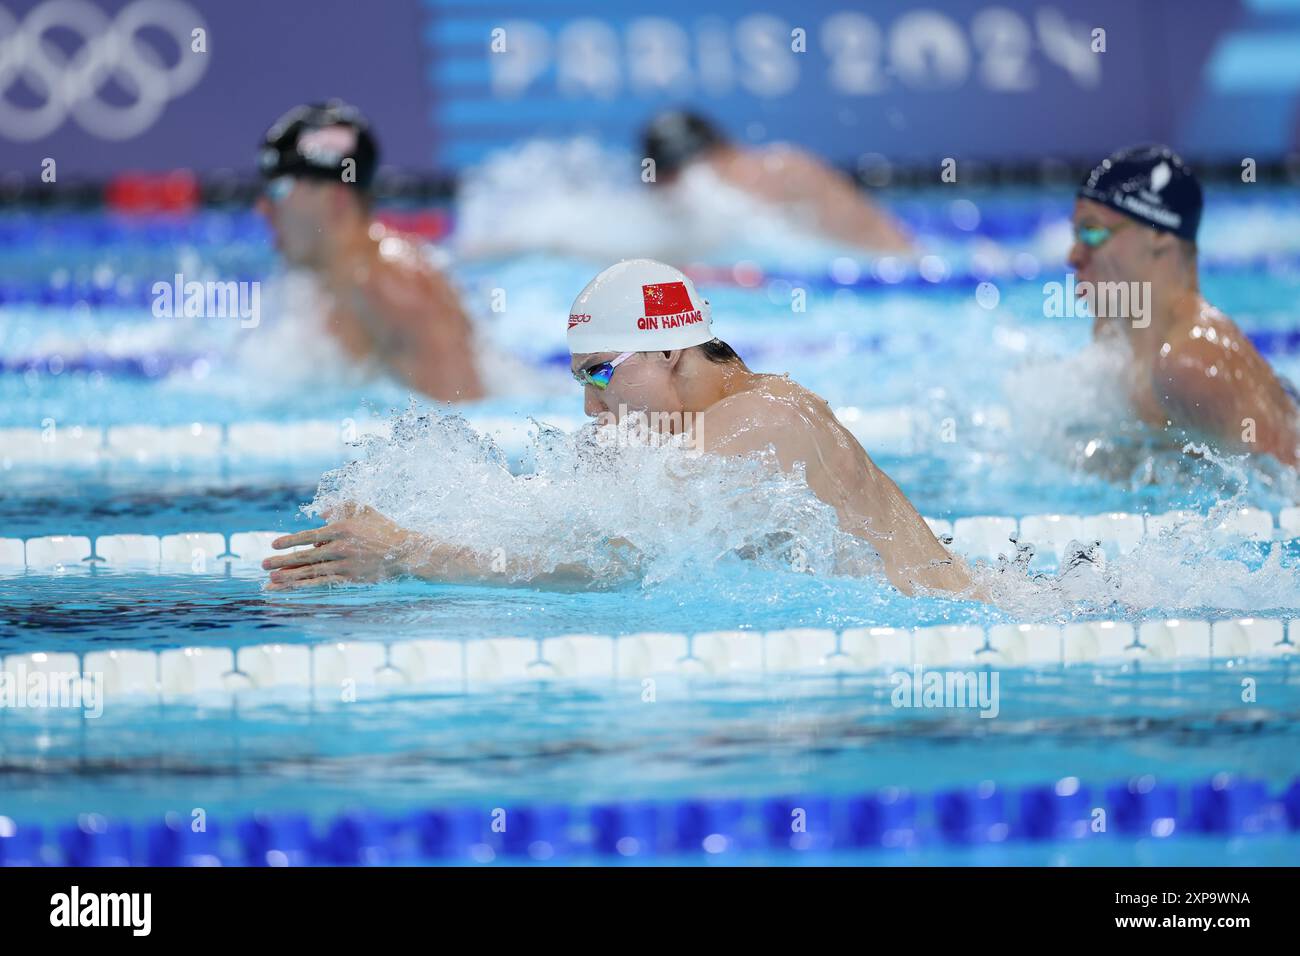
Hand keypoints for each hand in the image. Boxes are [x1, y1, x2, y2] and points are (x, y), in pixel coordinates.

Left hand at [262, 505, 417, 589]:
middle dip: (281, 561)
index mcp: (340, 529)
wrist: (405, 551)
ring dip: (288, 577)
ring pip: (310, 572)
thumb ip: (342, 507)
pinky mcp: (350, 578)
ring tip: (271, 581)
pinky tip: (294, 590)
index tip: (273, 544)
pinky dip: (306, 586)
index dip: (289, 541)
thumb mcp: (364, 510)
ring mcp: (344, 565)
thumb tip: (321, 513)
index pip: (308, 535)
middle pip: (304, 556)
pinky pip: (323, 583)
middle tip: (264, 565)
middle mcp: (339, 547)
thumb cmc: (385, 528)